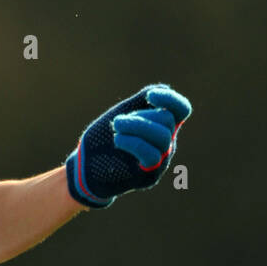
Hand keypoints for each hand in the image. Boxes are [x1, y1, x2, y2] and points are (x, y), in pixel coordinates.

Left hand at [65, 84, 190, 207]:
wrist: (85, 168)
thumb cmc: (103, 138)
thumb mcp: (121, 114)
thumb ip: (140, 101)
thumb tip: (163, 89)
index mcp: (161, 125)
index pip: (181, 110)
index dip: (170, 99)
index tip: (149, 96)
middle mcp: (166, 143)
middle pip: (167, 121)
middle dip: (140, 116)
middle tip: (117, 121)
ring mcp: (160, 160)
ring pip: (162, 137)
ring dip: (136, 126)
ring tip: (115, 127)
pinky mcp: (149, 175)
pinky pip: (152, 156)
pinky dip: (133, 142)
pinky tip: (118, 139)